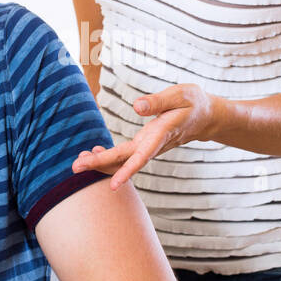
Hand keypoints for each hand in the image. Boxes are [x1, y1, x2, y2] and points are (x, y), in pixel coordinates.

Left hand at [71, 83, 220, 189]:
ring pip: (122, 159)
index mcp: (162, 134)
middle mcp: (153, 145)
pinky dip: (108, 155)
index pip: (142, 156)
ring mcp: (148, 146)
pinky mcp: (145, 144)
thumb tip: (137, 106)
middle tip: (75, 167)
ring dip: (101, 162)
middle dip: (100, 164)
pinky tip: (93, 152)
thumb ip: (158, 101)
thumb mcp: (180, 95)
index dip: (128, 170)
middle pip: (125, 159)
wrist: (205, 117)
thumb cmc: (193, 103)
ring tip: (78, 162)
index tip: (114, 185)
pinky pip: (125, 154)